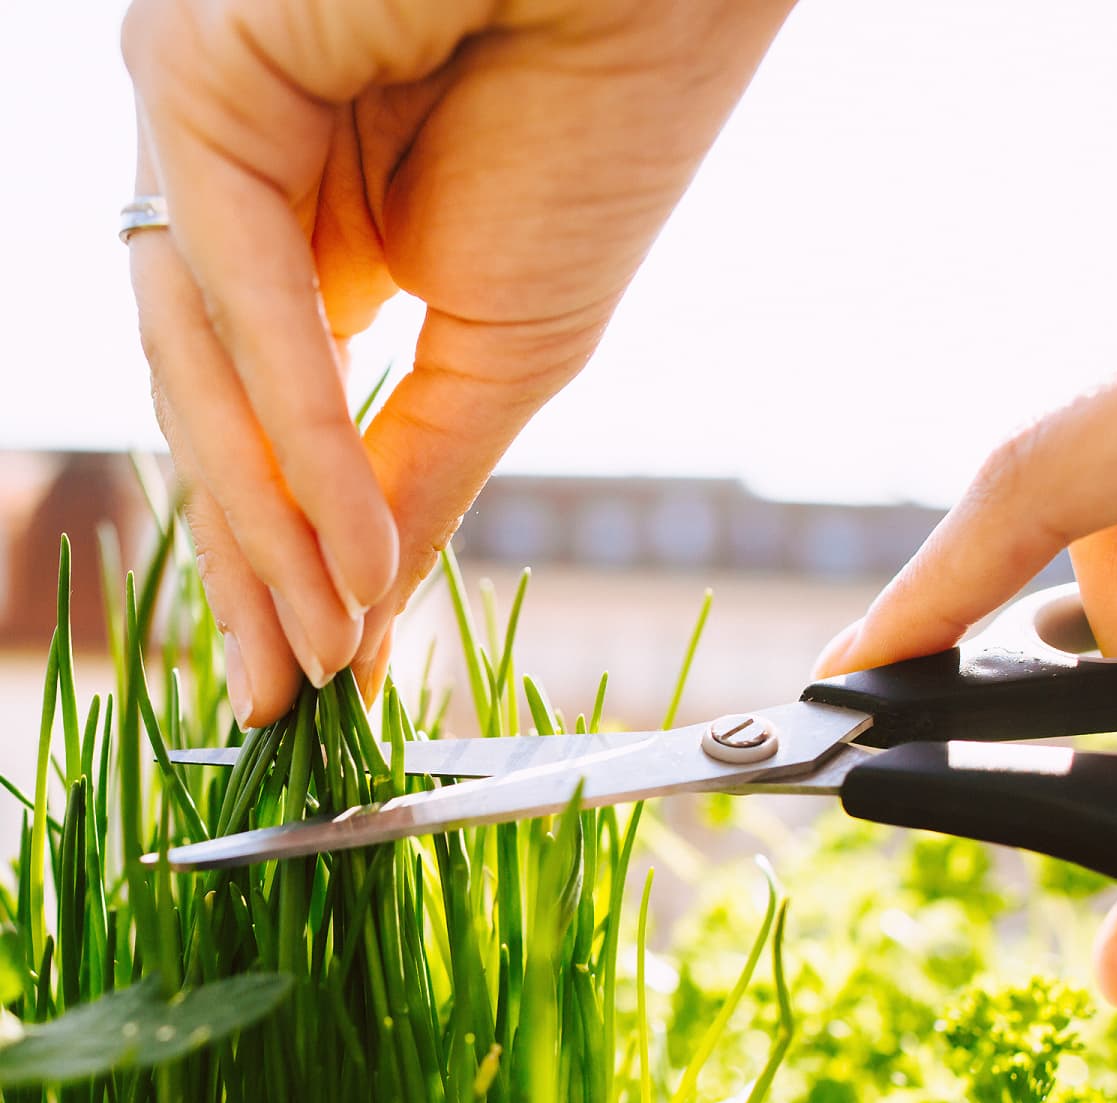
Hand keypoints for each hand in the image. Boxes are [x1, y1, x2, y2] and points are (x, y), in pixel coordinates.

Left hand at [123, 0, 792, 724]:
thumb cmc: (608, 139)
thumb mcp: (509, 357)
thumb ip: (417, 476)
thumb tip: (363, 612)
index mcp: (310, 240)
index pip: (261, 423)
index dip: (282, 560)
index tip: (310, 682)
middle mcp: (239, 186)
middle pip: (211, 411)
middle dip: (253, 569)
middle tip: (282, 700)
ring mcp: (206, 130)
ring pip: (204, 368)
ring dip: (273, 529)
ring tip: (324, 649)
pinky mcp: (198, 76)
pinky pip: (241, 294)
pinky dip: (302, 434)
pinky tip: (352, 553)